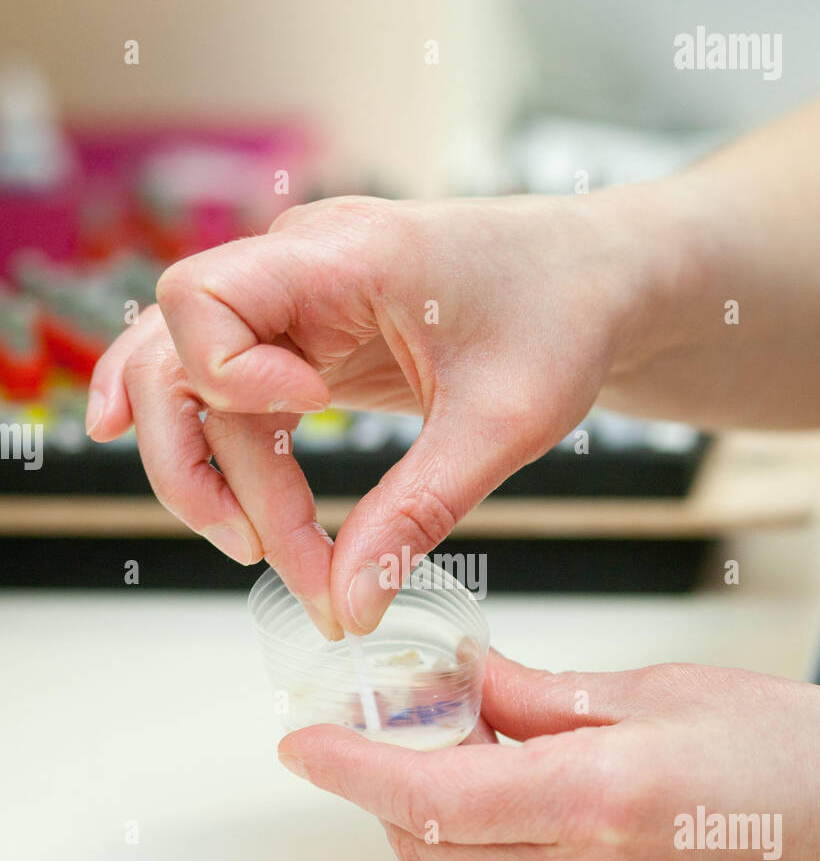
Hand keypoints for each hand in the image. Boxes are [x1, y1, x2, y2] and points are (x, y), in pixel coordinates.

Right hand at [86, 190, 681, 635]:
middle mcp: (299, 268)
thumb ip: (420, 511)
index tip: (309, 415)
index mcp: (344, 253)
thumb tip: (350, 606)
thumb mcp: (506, 424)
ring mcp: (296, 304)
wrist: (601, 283)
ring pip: (193, 388)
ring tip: (260, 553)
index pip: (202, 295)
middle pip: (178, 362)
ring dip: (210, 476)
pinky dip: (211, 447)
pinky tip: (192, 488)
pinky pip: (230, 395)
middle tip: (265, 557)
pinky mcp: (308, 340)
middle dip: (207, 470)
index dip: (228, 375)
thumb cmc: (565, 317)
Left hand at [277, 650, 819, 860]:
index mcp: (598, 800)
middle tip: (380, 717)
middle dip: (384, 785)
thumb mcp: (667, 694)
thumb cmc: (805, 759)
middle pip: (432, 844)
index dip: (354, 768)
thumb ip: (548, 697)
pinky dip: (485, 835)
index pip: (432, 793)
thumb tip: (470, 680)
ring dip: (432, 810)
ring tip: (446, 733)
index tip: (305, 744)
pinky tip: (506, 779)